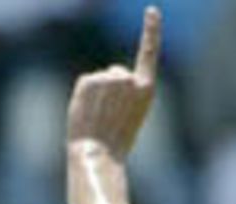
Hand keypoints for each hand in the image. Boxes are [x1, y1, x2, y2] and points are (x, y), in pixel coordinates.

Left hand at [67, 6, 161, 158]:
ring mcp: (108, 78)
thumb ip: (124, 94)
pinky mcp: (89, 81)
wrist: (98, 156)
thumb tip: (107, 81)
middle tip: (109, 119)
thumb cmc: (116, 144)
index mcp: (145, 89)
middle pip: (116, 74)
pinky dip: (83, 98)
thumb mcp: (130, 117)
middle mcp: (128, 79)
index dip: (151, 30)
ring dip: (96, 97)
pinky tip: (87, 114)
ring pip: (101, 81)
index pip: (148, 52)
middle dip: (110, 91)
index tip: (152, 11)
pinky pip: (86, 85)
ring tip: (98, 120)